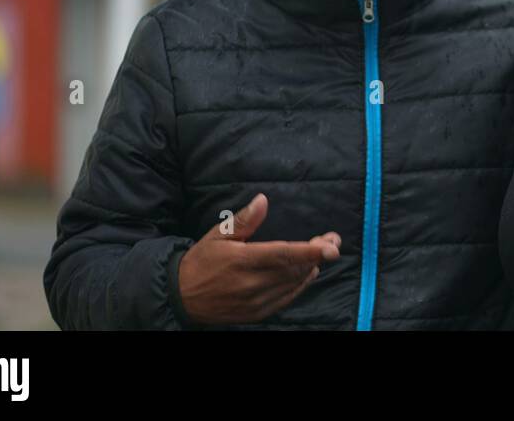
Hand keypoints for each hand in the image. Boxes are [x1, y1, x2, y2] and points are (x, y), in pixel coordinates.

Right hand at [177, 193, 340, 324]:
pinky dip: (300, 285)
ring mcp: (255, 302)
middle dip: (317, 255)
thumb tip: (262, 200)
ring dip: (311, 268)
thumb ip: (244, 220)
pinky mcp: (257, 313)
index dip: (310, 251)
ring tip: (322, 253)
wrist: (181, 297)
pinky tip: (308, 273)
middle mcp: (251, 283)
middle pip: (294, 269)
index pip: (284, 255)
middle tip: (333, 241)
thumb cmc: (201, 261)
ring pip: (293, 284)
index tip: (332, 247)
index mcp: (242, 260)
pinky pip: (286, 299)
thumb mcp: (217, 235)